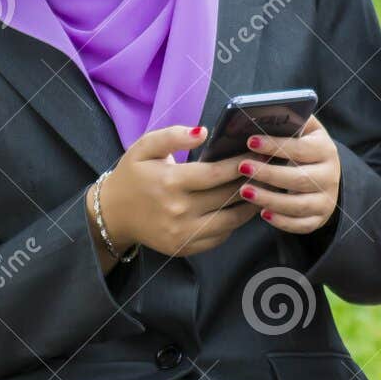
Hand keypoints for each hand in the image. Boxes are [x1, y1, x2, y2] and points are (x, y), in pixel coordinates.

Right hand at [88, 124, 257, 262]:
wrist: (111, 215)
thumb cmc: (132, 176)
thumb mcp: (144, 148)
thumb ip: (173, 135)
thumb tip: (203, 131)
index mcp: (170, 182)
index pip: (216, 174)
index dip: (241, 164)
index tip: (259, 154)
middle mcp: (178, 211)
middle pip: (227, 197)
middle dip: (251, 182)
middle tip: (269, 170)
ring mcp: (182, 234)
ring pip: (230, 221)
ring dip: (250, 205)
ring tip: (263, 190)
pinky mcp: (185, 248)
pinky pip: (220, 237)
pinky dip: (234, 223)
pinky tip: (241, 209)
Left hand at [230, 114, 341, 234]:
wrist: (327, 177)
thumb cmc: (306, 149)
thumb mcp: (306, 131)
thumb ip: (292, 120)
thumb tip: (265, 109)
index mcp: (325, 150)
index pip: (300, 149)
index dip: (275, 145)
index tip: (250, 141)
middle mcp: (330, 176)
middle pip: (299, 179)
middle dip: (269, 174)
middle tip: (242, 167)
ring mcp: (326, 201)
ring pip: (298, 205)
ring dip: (270, 199)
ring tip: (245, 191)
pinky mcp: (319, 219)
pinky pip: (300, 225)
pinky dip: (281, 221)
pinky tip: (262, 214)